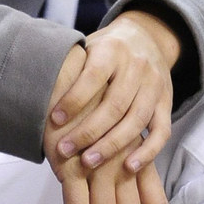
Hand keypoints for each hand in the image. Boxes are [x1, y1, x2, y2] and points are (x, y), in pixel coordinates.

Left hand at [46, 10, 178, 173]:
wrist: (146, 37)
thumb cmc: (104, 50)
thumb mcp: (87, 48)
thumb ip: (71, 68)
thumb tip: (36, 93)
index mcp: (112, 51)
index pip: (92, 77)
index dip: (73, 99)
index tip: (54, 119)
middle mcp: (136, 66)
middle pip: (114, 104)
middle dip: (88, 131)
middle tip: (64, 150)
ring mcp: (155, 85)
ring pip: (136, 120)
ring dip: (112, 145)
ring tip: (88, 162)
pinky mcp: (166, 102)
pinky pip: (162, 130)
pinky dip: (148, 151)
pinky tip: (129, 166)